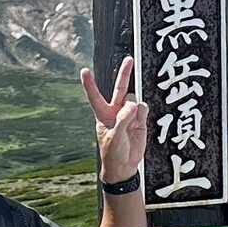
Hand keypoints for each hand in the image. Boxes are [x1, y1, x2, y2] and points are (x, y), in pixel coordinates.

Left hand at [80, 55, 148, 183]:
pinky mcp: (140, 119)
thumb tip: (133, 103)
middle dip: (125, 73)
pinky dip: (142, 113)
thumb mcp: (114, 137)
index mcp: (103, 114)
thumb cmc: (113, 153)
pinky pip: (143, 108)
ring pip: (134, 99)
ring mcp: (129, 114)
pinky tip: (139, 122)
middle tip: (129, 59)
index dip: (90, 83)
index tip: (84, 70)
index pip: (95, 96)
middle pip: (120, 88)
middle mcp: (116, 111)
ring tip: (132, 124)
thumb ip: (123, 118)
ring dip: (134, 108)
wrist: (124, 167)